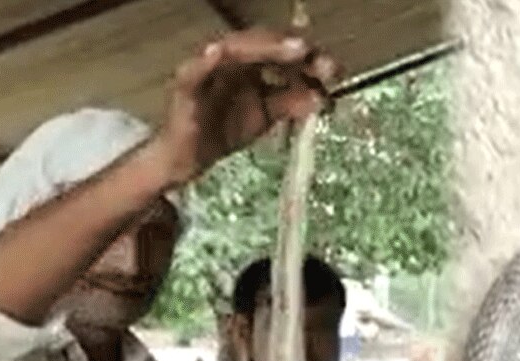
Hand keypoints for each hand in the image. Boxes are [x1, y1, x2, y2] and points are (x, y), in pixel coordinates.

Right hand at [147, 29, 341, 186]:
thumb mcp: (266, 116)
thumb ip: (293, 104)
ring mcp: (207, 69)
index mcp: (250, 64)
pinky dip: (206, 61)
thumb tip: (323, 97)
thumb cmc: (224, 129)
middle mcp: (230, 60)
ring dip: (262, 47)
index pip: (280, 51)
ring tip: (292, 48)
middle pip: (261, 42)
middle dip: (290, 48)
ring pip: (234, 48)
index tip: (333, 68)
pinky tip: (218, 53)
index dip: (307, 57)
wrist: (190, 158)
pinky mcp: (186, 87)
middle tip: (315, 54)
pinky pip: (194, 70)